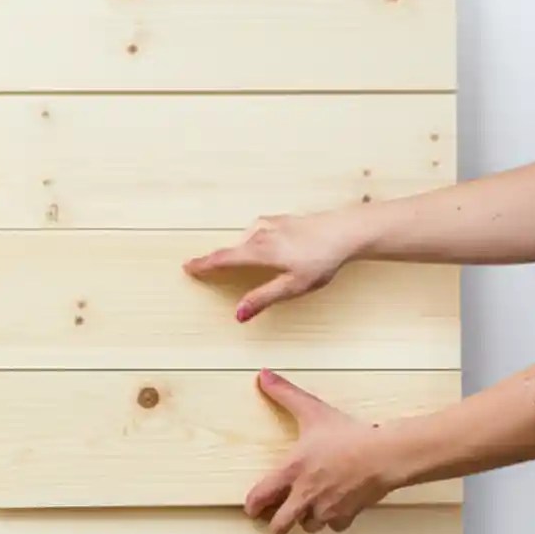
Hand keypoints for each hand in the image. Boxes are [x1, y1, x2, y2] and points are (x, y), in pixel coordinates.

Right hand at [182, 213, 362, 321]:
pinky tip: (260, 244)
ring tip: (232, 259)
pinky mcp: (281, 219)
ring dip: (237, 250)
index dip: (203, 264)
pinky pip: (257, 231)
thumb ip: (263, 298)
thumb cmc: (322, 259)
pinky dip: (251, 240)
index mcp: (258, 251)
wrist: (347, 231)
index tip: (187, 267)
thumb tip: (238, 314)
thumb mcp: (293, 286)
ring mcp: (270, 223)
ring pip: (245, 239)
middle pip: (231, 248)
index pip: (222, 258)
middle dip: (217, 258)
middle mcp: (259, 233)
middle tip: (203, 266)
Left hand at [246, 369, 402, 533]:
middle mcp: (305, 495)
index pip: (260, 498)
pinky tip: (335, 506)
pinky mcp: (347, 515)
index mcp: (291, 472)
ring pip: (308, 527)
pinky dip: (333, 520)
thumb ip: (285, 393)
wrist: (384, 454)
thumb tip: (263, 375)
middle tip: (279, 516)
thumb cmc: (348, 435)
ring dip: (306, 520)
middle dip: (277, 523)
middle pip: (280, 526)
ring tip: (309, 507)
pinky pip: (334, 527)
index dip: (252, 506)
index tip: (252, 509)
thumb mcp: (312, 411)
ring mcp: (326, 509)